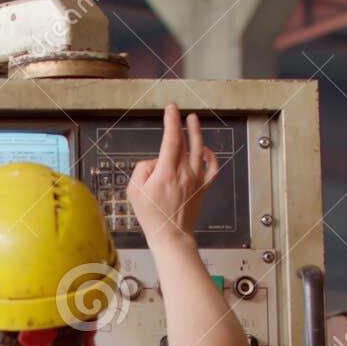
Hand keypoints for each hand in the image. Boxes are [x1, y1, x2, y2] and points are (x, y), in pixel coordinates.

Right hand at [126, 104, 219, 244]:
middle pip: (184, 142)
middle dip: (180, 124)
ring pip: (199, 150)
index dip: (171, 122)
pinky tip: (206, 150)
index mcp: (166, 172)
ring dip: (196, 133)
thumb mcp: (134, 192)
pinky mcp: (202, 188)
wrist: (171, 236)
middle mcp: (184, 173)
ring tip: (194, 120)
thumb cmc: (152, 217)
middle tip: (177, 112)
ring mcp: (195, 180)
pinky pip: (212, 169)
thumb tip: (155, 162)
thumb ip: (142, 170)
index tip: (170, 109)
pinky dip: (211, 157)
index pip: (171, 140)